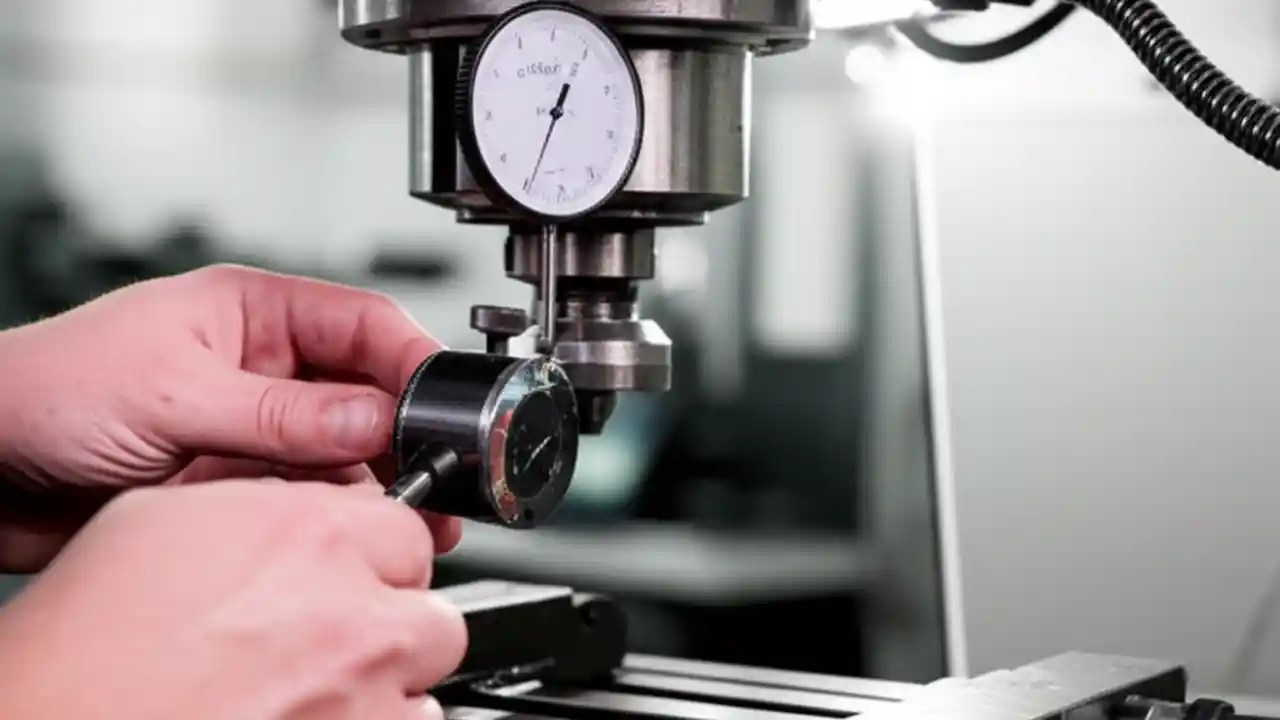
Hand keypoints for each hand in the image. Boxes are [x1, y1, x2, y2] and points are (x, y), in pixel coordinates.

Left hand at [0, 264, 460, 570]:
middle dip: (408, 430)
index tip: (446, 403)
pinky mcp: (238, 478)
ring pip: (343, 449)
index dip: (412, 359)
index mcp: (253, 312)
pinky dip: (336, 511)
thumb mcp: (175, 395)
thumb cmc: (48, 390)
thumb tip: (371, 420)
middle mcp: (263, 365)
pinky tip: (353, 525)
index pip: (362, 322)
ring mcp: (253, 424)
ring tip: (412, 511)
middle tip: (440, 472)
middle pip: (365, 390)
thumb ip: (280, 414)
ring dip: (379, 478)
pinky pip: (307, 492)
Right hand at [0, 481, 466, 719]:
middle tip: (336, 641)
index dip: (378, 557)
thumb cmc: (85, 642)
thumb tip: (309, 510)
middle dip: (393, 624)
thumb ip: (264, 508)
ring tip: (312, 690)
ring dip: (386, 684)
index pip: (408, 529)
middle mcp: (348, 610)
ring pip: (424, 680)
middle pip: (431, 610)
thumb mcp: (162, 522)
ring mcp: (360, 693)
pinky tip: (311, 719)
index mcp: (309, 534)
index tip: (358, 575)